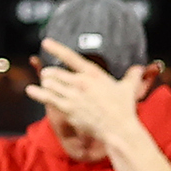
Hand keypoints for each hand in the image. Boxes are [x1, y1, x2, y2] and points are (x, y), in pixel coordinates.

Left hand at [28, 52, 146, 143]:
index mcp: (93, 74)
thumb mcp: (129, 88)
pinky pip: (48, 98)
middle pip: (56, 73)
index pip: (71, 57)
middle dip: (50, 73)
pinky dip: (38, 93)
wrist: (118, 128)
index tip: (45, 42)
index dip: (56, 48)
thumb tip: (140, 68)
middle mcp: (80, 82)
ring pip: (50, 84)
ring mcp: (72, 96)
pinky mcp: (67, 108)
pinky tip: (30, 90)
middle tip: (47, 73)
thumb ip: (133, 76)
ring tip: (42, 81)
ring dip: (45, 82)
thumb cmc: (124, 109)